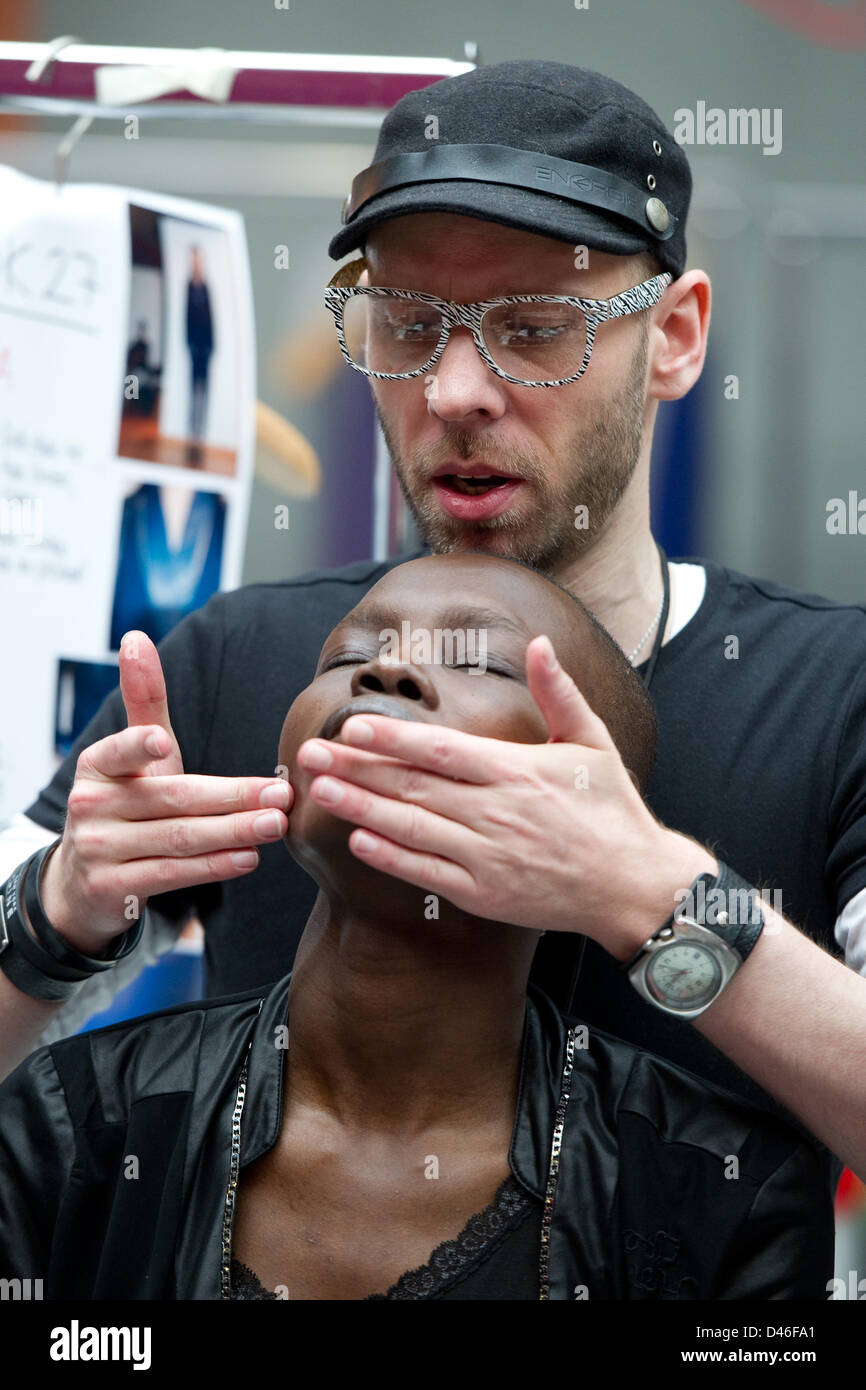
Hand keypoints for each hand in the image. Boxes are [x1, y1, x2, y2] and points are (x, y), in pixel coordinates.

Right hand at [39, 631, 291, 954]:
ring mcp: (100, 851)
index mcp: (97, 765)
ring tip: (275, 824)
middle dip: (231, 797)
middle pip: (172, 798)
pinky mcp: (115, 889)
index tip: (160, 740)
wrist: (85, 880)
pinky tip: (248, 857)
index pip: (120, 752)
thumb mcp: (131, 755)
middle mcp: (91, 806)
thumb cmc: (126, 804)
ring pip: (178, 839)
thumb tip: (137, 638)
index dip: (138, 746)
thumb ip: (143, 700)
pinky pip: (173, 875)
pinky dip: (214, 866)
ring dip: (232, 832)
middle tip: (280, 793)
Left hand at [297, 636, 710, 955]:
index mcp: (518, 772)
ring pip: (411, 829)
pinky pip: (427, 875)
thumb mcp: (593, 743)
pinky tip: (357, 842)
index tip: (351, 725)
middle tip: (310, 754)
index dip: (392, 739)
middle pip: (413, 787)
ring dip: (360, 810)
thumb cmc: (611, 810)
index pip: (442, 750)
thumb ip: (559, 692)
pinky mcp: (485, 894)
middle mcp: (496, 814)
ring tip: (320, 791)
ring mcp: (487, 857)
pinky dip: (390, 858)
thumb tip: (541, 643)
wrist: (633, 886)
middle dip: (356, 769)